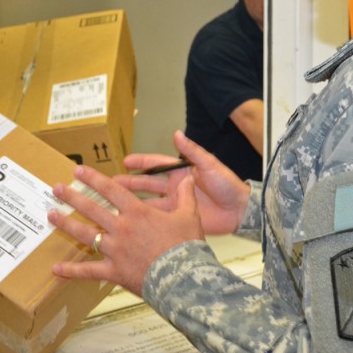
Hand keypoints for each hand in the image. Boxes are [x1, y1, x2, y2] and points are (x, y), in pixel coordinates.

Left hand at [50, 165, 203, 296]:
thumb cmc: (187, 247)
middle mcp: (121, 228)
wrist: (184, 279)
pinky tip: (55, 269)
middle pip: (92, 209)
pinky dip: (71, 271)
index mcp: (137, 212)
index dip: (94, 178)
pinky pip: (89, 271)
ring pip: (85, 234)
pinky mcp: (113, 272)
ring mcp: (115, 250)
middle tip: (56, 189)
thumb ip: (186, 195)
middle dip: (72, 197)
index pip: (111, 189)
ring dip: (66, 224)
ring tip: (51, 215)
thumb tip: (190, 177)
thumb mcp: (189, 216)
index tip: (79, 170)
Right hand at [118, 130, 250, 236]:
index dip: (141, 163)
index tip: (125, 162)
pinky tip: (132, 219)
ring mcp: (176, 202)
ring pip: (149, 200)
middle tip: (112, 183)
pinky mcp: (179, 218)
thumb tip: (176, 133)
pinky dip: (146, 217)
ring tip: (115, 201)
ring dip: (134, 200)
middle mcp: (176, 186)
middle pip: (148, 183)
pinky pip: (159, 217)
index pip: (156, 164)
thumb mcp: (209, 165)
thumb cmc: (227, 184)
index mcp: (182, 170)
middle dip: (130, 182)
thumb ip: (192, 151)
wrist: (240, 211)